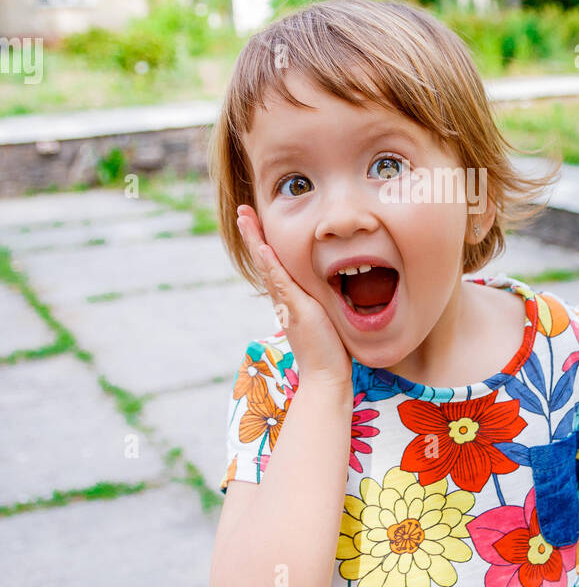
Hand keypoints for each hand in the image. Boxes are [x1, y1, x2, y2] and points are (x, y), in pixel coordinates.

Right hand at [236, 205, 353, 391]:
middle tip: (242, 210)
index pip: (273, 264)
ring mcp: (287, 303)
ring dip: (255, 240)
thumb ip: (318, 302)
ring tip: (244, 218)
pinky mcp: (296, 310)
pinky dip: (270, 264)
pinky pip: (280, 283)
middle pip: (263, 260)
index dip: (263, 242)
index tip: (255, 221)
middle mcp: (283, 298)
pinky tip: (263, 247)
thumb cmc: (328, 350)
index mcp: (289, 298)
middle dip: (252, 234)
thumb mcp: (323, 317)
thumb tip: (326, 290)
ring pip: (266, 266)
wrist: (326, 376)